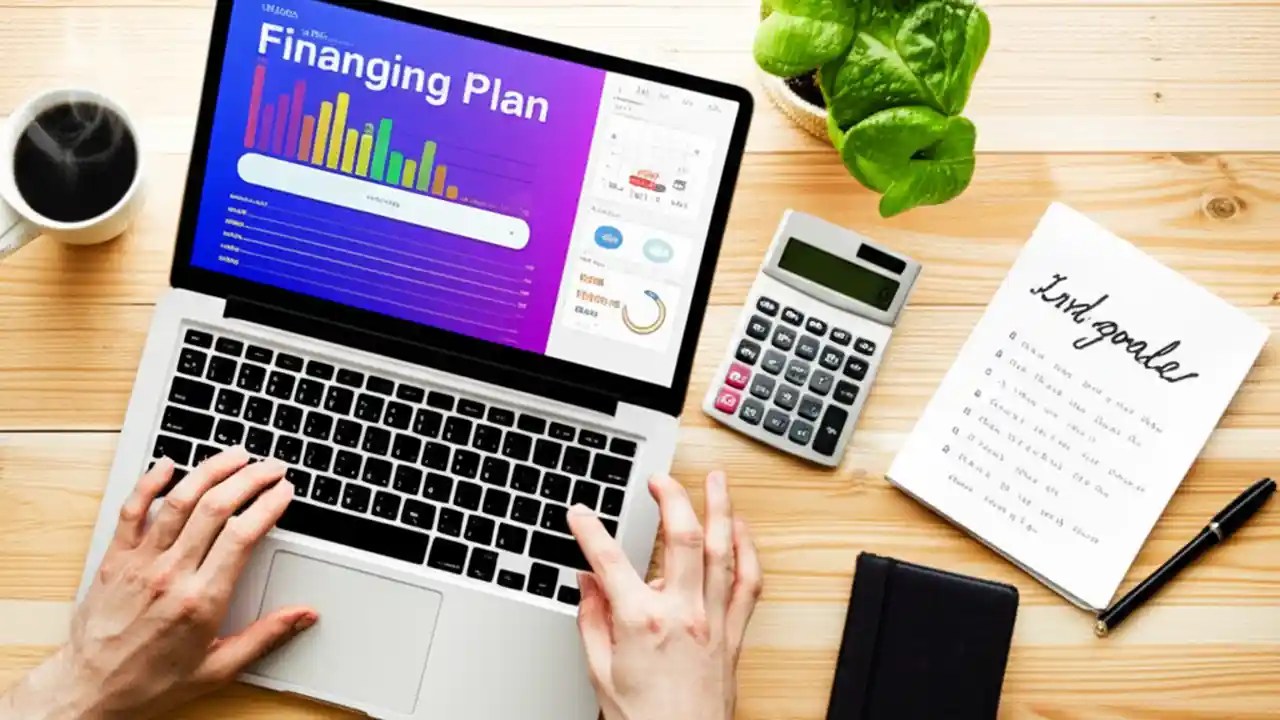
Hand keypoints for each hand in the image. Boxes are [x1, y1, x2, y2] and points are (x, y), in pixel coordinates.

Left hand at [0, 449, 317, 719]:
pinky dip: (150, 483)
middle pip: (216, 508)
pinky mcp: (115, 559)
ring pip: (179, 500)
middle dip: (250, 478)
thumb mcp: (219, 668)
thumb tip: (305, 616)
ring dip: (211, 470)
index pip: (242, 535)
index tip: (284, 492)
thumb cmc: (152, 683)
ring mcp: (140, 563)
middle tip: (270, 467)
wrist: (91, 691)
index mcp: (202, 601)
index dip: (268, 505)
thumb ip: (266, 636)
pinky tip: (168, 465)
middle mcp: (171, 575)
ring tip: (235, 455)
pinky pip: (132, 510)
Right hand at [567, 471, 762, 719]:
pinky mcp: (733, 634)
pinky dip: (748, 551)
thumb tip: (587, 583)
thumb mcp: (599, 673)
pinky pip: (749, 583)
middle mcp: (681, 614)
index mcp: (640, 623)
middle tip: (660, 480)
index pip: (609, 561)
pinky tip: (741, 530)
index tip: (580, 513)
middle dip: (671, 498)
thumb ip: (592, 621)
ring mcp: (712, 620)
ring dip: (720, 509)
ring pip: (722, 551)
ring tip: (717, 480)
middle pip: (681, 538)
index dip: (590, 530)